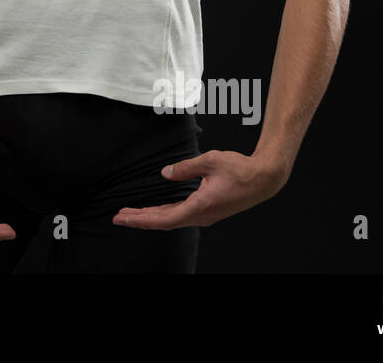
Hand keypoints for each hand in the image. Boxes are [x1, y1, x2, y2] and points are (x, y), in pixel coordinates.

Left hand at [112, 150, 288, 229]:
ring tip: (131, 214)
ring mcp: (205, 215)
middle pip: (164, 221)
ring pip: (172, 219)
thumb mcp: (210, 161)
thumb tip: (166, 173)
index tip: (124, 218)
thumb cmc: (240, 169)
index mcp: (201, 205)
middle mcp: (202, 215)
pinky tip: (154, 211)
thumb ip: (186, 167)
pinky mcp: (208, 210)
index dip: (142, 219)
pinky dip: (164, 214)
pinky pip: (181, 215)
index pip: (165, 218)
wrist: (264, 179)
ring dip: (150, 217)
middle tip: (118, 217)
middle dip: (140, 219)